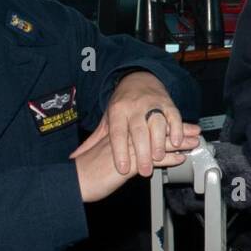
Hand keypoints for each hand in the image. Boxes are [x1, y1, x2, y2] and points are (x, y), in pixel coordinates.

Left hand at [70, 71, 199, 177]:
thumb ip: (94, 141)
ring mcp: (153, 104)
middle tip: (144, 171)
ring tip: (158, 159)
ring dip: (159, 142)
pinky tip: (177, 142)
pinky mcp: (168, 104)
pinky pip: (173, 116)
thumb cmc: (122, 104)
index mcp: (117, 111)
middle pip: (138, 131)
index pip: (117, 133)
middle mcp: (135, 107)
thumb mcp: (107, 120)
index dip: (120, 151)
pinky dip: (177, 129)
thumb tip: (74, 158)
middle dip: (142, 152)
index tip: (122, 168)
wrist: (139, 79)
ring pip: (157, 124)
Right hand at [75, 132, 189, 202]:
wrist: (73, 181)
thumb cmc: (88, 172)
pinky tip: (179, 159)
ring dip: (177, 143)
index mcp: (120, 135)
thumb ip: (121, 151)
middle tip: (195, 131)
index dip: (166, 126)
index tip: (181, 125)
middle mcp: (124, 140)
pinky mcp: (126, 167)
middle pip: (156, 133)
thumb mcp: (107, 157)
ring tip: (193, 142)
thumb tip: (134, 153)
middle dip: (177, 132)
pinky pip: (150, 161)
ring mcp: (125, 152)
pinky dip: (167, 160)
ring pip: (157, 143)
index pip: (148, 127)